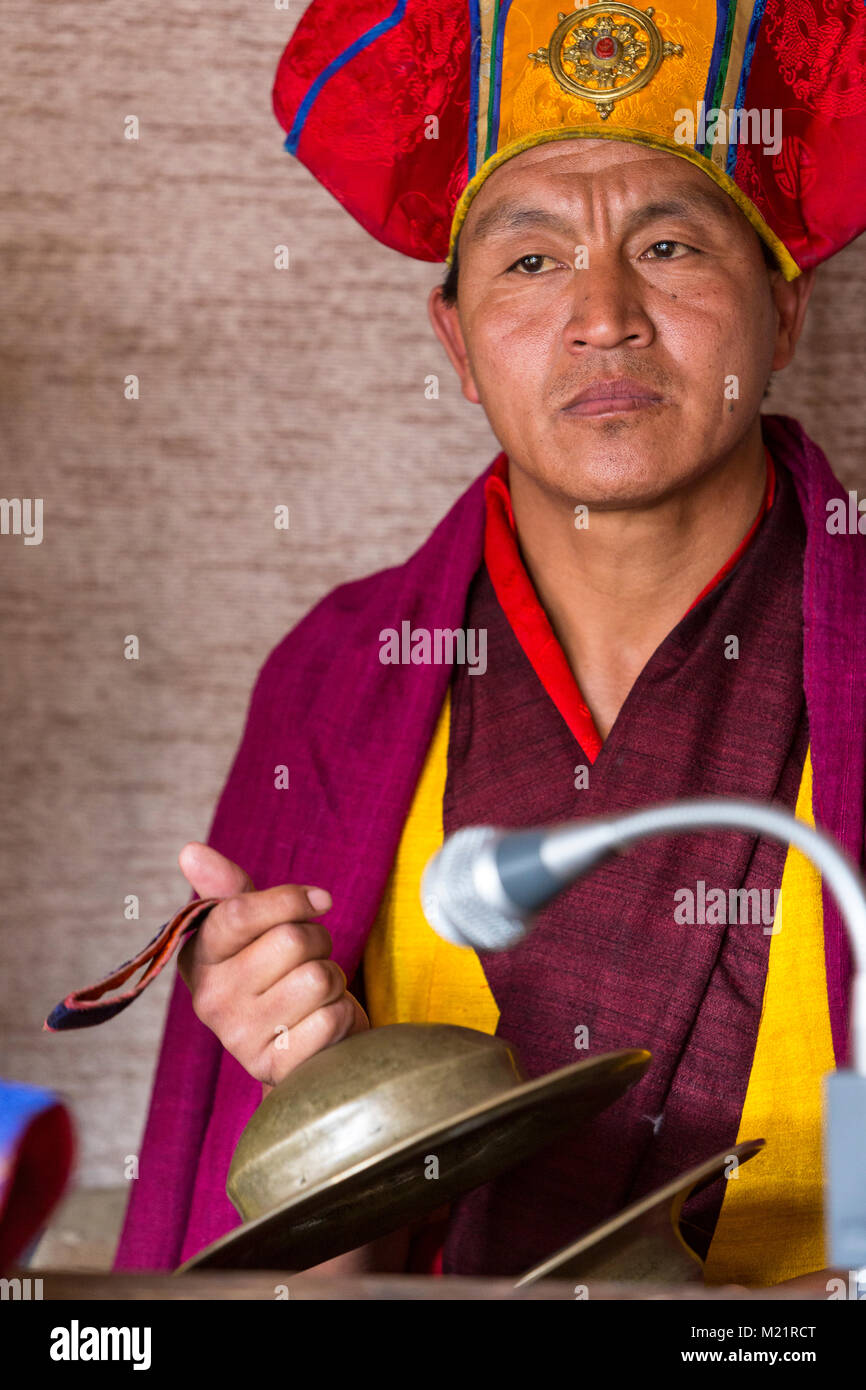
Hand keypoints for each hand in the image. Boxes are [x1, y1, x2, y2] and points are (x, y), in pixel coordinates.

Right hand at [176, 842, 368, 1087]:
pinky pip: (333, 1019)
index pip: (238, 912)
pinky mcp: (277, 1068)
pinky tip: (323, 1025)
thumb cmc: (280, 975)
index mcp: (200, 959)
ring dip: (334, 980)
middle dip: (320, 942)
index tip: (320, 900)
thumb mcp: (255, 928)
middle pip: (292, 940)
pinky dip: (344, 1017)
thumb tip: (189, 850)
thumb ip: (228, 888)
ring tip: (316, 995)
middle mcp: (210, 1001)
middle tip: (312, 960)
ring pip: (318, 978)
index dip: (291, 899)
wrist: (301, 1048)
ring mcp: (240, 1039)